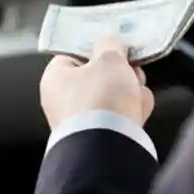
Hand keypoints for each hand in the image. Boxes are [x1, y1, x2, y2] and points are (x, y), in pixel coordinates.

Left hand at [40, 37, 154, 130]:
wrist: (107, 149)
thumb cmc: (101, 97)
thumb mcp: (109, 58)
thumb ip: (110, 44)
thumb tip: (110, 44)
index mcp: (55, 77)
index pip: (77, 54)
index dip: (100, 49)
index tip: (118, 48)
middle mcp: (63, 100)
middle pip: (100, 76)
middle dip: (122, 74)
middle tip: (131, 73)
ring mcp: (82, 122)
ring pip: (115, 96)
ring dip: (132, 93)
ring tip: (136, 98)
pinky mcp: (100, 138)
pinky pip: (121, 118)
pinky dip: (132, 114)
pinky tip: (138, 115)